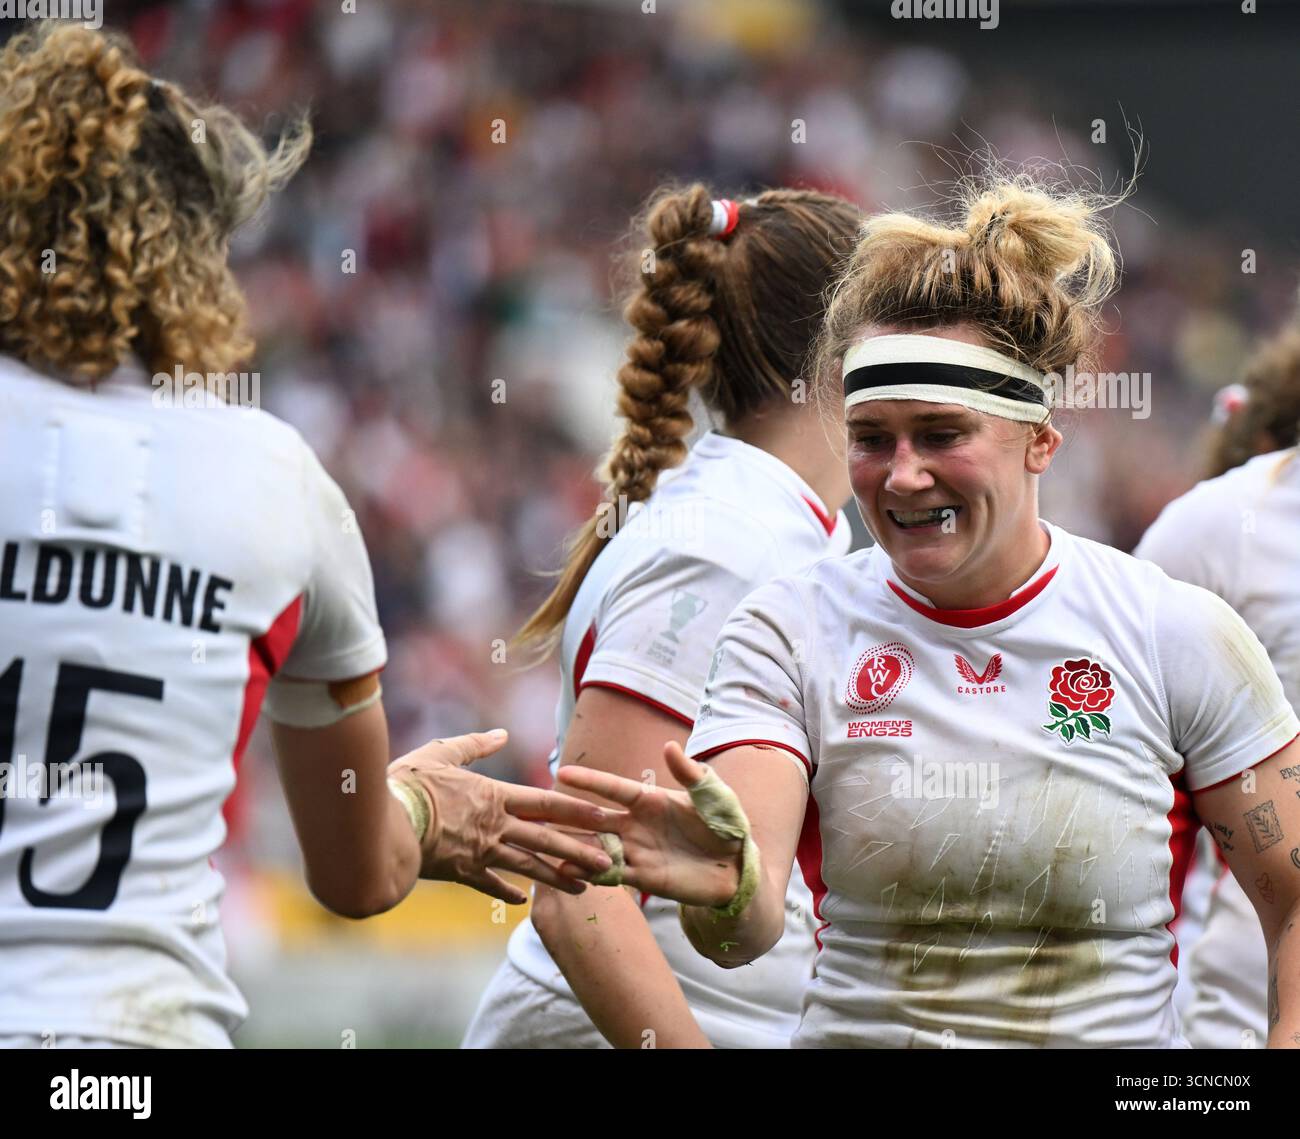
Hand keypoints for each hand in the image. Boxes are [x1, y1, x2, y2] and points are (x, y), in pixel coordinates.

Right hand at [388, 729, 618, 903]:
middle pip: (547, 839)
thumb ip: (474, 746)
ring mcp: (480, 852)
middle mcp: (495, 826)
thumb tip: (502, 734)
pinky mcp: (460, 873)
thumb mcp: (442, 754)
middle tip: (611, 862)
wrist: (382, 824)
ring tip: (584, 888)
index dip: (579, 811)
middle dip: (581, 851)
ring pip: (528, 867)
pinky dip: (506, 892)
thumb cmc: (410, 784)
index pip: (547, 803)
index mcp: (495, 796)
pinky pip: (489, 885)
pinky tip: (521, 902)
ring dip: (557, 878)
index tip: (606, 817)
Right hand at [555, 742, 744, 907]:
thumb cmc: (726, 823)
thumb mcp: (713, 795)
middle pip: (595, 817)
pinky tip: (569, 871)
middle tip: (536, 807)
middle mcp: (636, 824)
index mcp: (650, 800)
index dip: (590, 781)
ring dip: (573, 845)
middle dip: (568, 812)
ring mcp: (637, 851)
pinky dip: (590, 872)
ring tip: (545, 843)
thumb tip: (670, 747)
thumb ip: (690, 773)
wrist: (737, 868)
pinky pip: (611, 874)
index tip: (563, 772)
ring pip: (597, 847)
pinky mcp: (643, 878)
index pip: (613, 788)